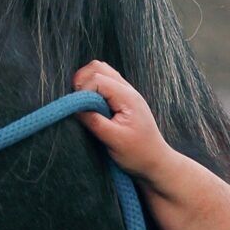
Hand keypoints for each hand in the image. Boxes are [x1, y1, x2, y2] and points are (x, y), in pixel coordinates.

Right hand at [73, 60, 176, 183]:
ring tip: (83, 103)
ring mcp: (126, 93)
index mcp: (127, 97)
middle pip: (98, 67)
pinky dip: (94, 88)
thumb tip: (74, 108)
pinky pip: (105, 82)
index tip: (77, 109)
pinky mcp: (123, 99)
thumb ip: (94, 121)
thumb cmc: (137, 153)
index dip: (82, 90)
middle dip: (82, 80)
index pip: (97, 79)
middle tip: (77, 102)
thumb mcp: (114, 140)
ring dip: (87, 82)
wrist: (156, 162)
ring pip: (102, 71)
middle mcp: (128, 90)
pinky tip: (91, 105)